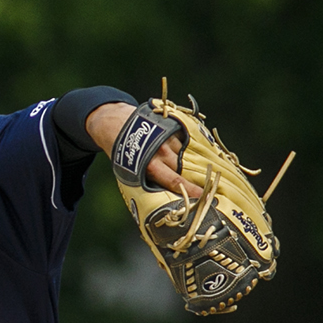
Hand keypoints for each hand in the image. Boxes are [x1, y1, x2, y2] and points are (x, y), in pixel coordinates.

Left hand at [85, 102, 201, 197]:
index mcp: (150, 165)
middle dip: (196, 177)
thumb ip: (149, 183)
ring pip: (186, 154)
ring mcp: (168, 136)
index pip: (176, 182)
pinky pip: (186, 140)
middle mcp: (161, 150)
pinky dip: (186, 147)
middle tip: (207, 186)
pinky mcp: (172, 126)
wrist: (114, 123)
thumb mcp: (130, 172)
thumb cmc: (122, 154)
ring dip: (189, 161)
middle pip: (186, 168)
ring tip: (195, 167)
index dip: (192, 191)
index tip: (205, 197)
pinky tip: (187, 151)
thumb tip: (164, 200)